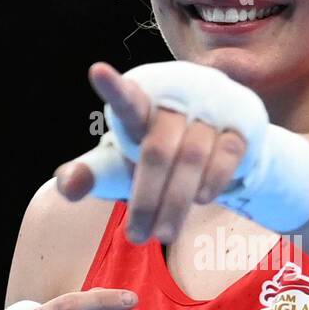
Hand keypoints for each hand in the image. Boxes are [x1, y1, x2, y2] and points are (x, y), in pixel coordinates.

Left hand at [55, 63, 248, 244]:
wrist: (218, 132)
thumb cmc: (154, 147)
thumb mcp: (121, 160)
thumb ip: (91, 172)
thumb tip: (67, 187)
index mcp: (141, 97)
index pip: (125, 97)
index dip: (113, 89)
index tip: (97, 72)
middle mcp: (176, 94)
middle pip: (157, 150)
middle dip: (146, 199)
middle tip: (137, 237)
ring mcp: (211, 105)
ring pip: (192, 157)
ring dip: (176, 202)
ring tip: (163, 234)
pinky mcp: (241, 121)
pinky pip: (226, 155)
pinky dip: (212, 181)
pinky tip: (201, 200)